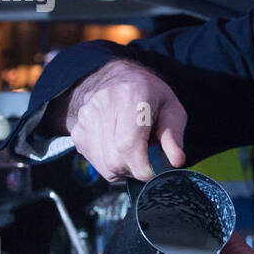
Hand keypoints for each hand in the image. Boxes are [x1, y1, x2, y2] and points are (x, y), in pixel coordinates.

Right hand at [62, 58, 186, 180]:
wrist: (118, 79)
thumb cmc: (150, 96)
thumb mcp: (171, 109)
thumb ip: (174, 136)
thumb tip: (176, 161)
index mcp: (132, 95)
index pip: (128, 143)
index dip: (140, 166)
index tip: (151, 174)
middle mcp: (103, 104)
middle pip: (114, 159)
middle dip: (134, 170)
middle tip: (146, 162)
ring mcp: (86, 118)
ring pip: (104, 164)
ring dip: (122, 169)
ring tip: (134, 153)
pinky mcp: (77, 130)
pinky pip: (95, 161)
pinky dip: (110, 164)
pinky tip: (119, 149)